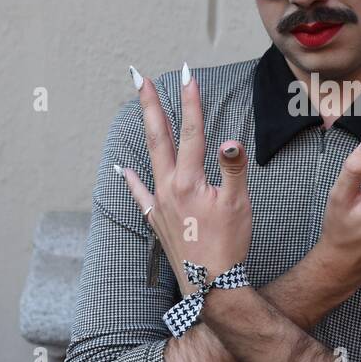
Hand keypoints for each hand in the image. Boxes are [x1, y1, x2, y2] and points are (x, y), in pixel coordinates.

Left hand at [118, 70, 250, 294]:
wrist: (209, 286)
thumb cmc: (228, 245)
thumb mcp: (238, 205)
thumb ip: (233, 169)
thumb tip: (229, 141)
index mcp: (188, 181)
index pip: (190, 132)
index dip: (190, 102)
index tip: (187, 75)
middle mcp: (168, 188)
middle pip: (158, 137)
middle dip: (151, 104)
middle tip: (140, 77)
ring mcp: (159, 204)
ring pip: (150, 158)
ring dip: (148, 130)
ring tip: (141, 107)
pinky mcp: (158, 220)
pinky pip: (140, 194)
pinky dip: (130, 179)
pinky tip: (123, 170)